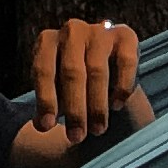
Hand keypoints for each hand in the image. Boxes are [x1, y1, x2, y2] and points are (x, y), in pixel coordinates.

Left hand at [27, 17, 150, 141]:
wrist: (107, 63)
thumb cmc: (73, 82)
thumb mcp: (56, 92)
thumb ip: (46, 108)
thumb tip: (41, 126)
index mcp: (47, 41)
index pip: (43, 70)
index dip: (45, 100)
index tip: (48, 127)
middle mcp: (72, 31)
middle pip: (72, 72)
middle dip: (75, 109)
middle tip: (77, 136)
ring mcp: (99, 30)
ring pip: (98, 70)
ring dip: (97, 104)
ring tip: (97, 130)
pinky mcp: (125, 35)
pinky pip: (125, 62)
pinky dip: (121, 86)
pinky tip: (116, 105)